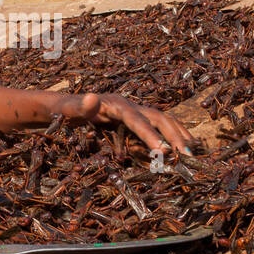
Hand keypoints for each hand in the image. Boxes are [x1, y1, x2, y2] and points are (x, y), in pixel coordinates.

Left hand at [55, 93, 198, 156]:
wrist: (61, 107)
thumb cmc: (62, 110)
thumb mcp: (66, 110)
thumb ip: (79, 106)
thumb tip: (92, 98)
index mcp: (115, 104)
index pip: (137, 119)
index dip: (150, 135)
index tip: (163, 151)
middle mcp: (128, 106)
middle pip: (158, 117)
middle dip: (173, 135)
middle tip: (187, 156)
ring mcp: (133, 112)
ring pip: (162, 120)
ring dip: (178, 135)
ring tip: (192, 153)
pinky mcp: (133, 121)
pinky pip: (156, 127)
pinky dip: (171, 135)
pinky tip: (182, 148)